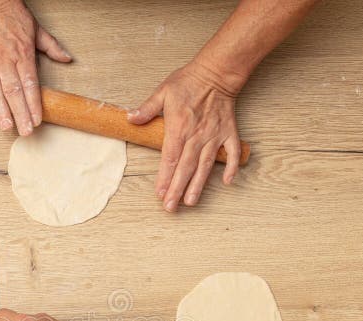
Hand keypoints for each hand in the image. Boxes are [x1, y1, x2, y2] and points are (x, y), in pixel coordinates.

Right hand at [0, 0, 71, 134]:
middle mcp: (5, 58)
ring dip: (0, 109)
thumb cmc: (10, 13)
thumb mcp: (36, 28)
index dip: (34, 104)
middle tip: (24, 132)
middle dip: (20, 114)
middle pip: (13, 92)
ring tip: (6, 125)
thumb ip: (51, 46)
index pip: (30, 84)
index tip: (37, 120)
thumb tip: (67, 59)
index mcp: (22, 53)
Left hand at [128, 60, 241, 210]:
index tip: (160, 193)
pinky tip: (227, 182)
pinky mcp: (229, 133)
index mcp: (179, 128)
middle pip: (185, 167)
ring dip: (198, 184)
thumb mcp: (163, 91)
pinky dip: (231, 166)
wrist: (217, 72)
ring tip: (191, 202)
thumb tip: (130, 118)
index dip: (164, 177)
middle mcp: (197, 136)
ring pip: (205, 165)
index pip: (170, 158)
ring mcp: (214, 136)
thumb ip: (147, 108)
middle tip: (171, 207)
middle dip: (177, 188)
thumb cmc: (189, 81)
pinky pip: (232, 152)